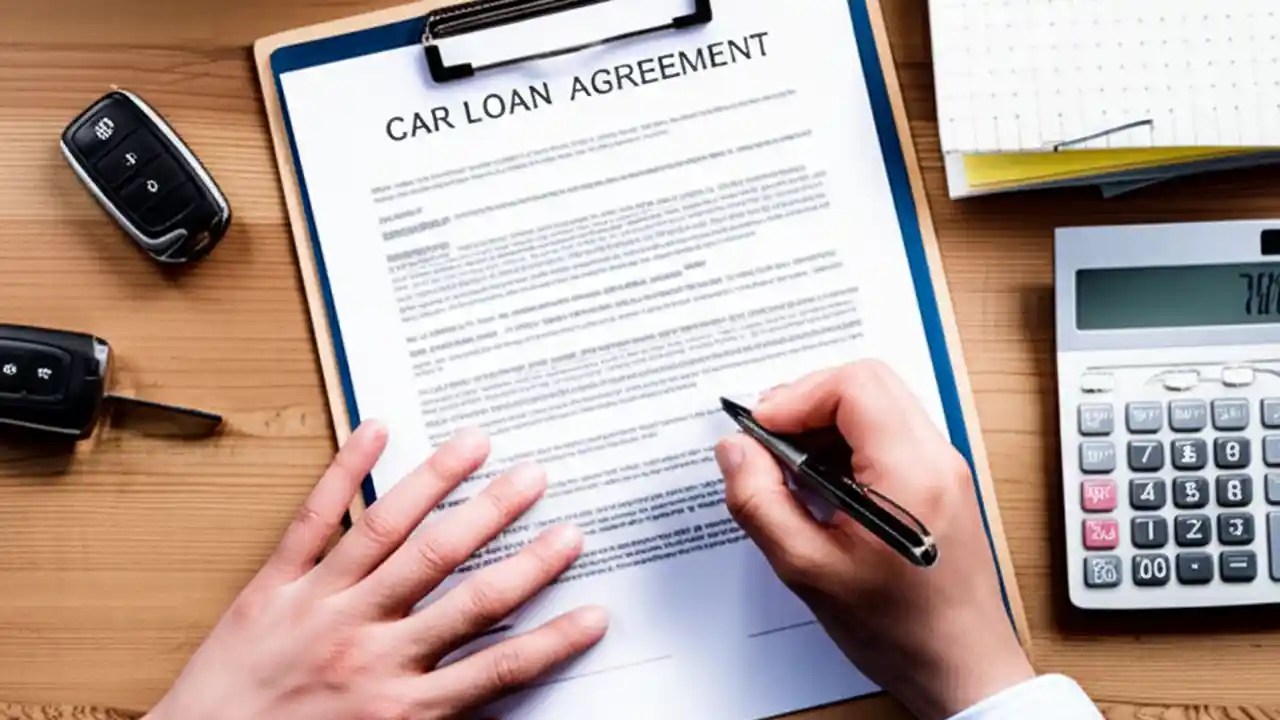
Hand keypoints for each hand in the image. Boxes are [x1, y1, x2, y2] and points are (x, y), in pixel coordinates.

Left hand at [146, 423, 607, 719]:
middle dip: (511, 533)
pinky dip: (346, 471)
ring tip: (481, 445)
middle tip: (543, 487)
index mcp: (401, 706)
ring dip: (445, 485)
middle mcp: (371, 650)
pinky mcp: (276, 586)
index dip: (554, 638)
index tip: (595, 611)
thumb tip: (500, 696)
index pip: (499, 667)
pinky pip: (315, 519)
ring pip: (398, 536)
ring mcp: (323, 610)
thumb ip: (440, 716)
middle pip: (461, 584)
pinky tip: (377, 431)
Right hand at [715, 362, 1031, 719]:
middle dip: (808, 401)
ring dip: (825, 422)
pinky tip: (819, 484)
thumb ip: (762, 503)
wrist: (961, 668)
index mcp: (911, 471)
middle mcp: (936, 457)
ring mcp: (943, 467)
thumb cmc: (898, 630)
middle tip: (768, 440)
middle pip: (867, 383)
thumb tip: (735, 451)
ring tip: (789, 468)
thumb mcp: (809, 570)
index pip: (854, 386)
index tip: (760, 429)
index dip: (797, 396)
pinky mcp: (939, 482)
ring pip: (877, 405)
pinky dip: (846, 443)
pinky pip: (888, 435)